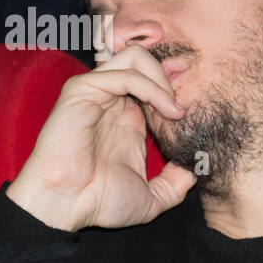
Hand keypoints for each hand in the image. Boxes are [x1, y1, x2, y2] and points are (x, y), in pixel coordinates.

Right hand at [6, 44, 195, 230]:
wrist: (66, 205)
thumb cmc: (98, 202)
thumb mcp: (151, 198)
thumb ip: (175, 185)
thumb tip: (196, 173)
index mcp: (127, 119)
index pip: (155, 84)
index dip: (177, 94)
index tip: (193, 120)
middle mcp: (112, 102)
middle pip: (145, 62)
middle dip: (170, 78)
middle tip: (183, 109)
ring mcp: (96, 93)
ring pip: (134, 57)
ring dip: (162, 78)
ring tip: (175, 110)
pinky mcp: (82, 91)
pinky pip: (123, 73)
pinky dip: (151, 87)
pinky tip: (166, 109)